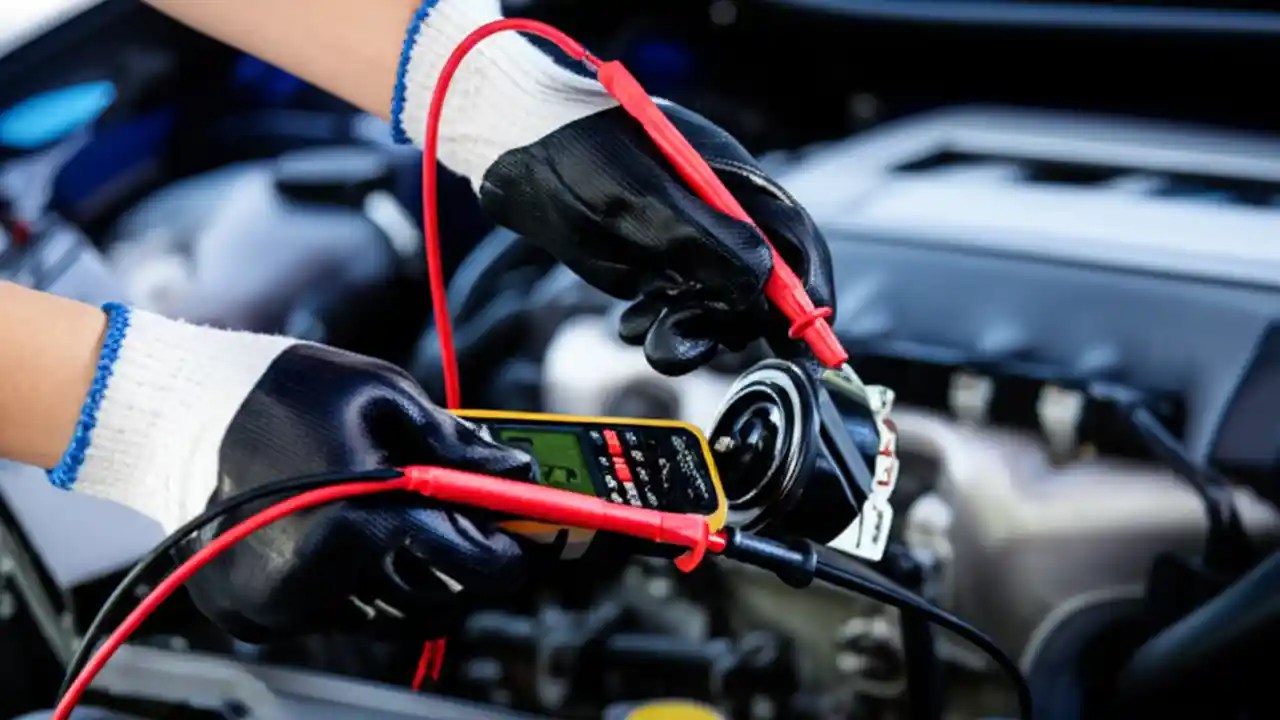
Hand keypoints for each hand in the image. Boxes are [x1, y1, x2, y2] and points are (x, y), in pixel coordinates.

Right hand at [54, 307, 533, 640]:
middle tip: (484, 536)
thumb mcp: (380, 395)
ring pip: (395, 613)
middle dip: (471, 571)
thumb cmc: (277, 394)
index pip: (467, 560)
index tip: (526, 541)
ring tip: (423, 528)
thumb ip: (454, 441)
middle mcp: (326, 573)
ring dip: (425, 578)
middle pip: (438, 601)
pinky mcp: (267, 613)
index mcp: (361, 515)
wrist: (175, 416)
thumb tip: (511, 468)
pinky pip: (348, 612)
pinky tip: (366, 539)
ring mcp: (292, 601)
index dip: (508, 553)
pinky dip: (373, 584)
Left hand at [394, 0, 834, 375]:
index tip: (808, 333)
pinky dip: (660, 329)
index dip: (808, 287)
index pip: (793, 238)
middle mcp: (717, 217)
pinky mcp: (653, 269)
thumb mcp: (640, 196)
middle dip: (735, 319)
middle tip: (697, 332)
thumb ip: (705, 240)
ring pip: (716, 308)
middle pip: (760, 286)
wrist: (512, 153)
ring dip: (692, 332)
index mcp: (731, 184)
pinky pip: (676, 313)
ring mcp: (685, 245)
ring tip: (649, 331)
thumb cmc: (574, 150)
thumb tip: (763, 281)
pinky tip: (632, 323)